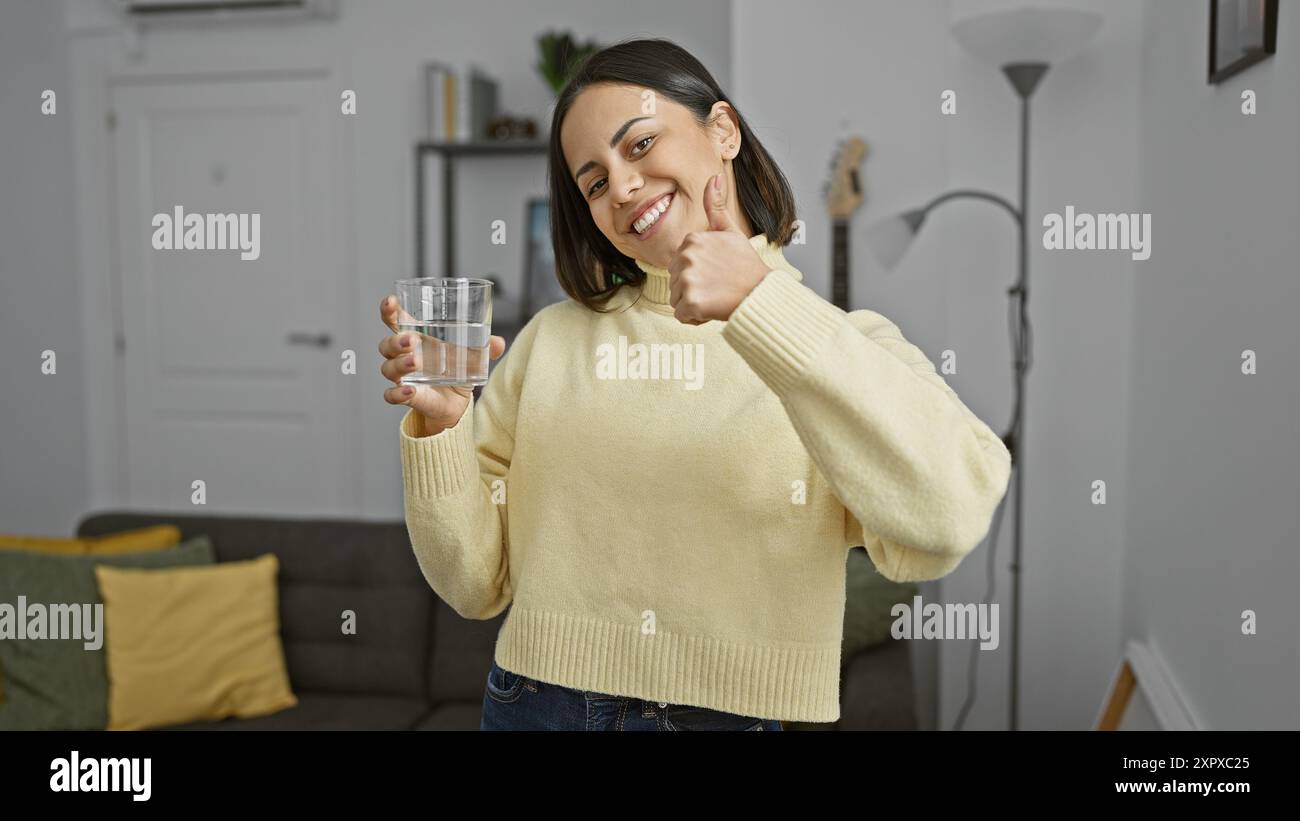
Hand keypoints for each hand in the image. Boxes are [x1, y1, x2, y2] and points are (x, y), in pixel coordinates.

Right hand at [378, 295, 505, 435]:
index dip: (389, 310)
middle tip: (411, 339)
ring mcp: (403, 376)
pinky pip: (392, 395)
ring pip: (388, 368)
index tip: (391, 302)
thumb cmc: (456, 368)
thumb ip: (485, 348)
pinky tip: (410, 391)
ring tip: (414, 363)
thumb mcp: (473, 355)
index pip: (394, 320)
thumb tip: (498, 343)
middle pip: (387, 344)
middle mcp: (404, 355)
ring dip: (399, 364)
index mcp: (416, 336)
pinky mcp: (406, 396)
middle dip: (396, 340)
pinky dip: (397, 394)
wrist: (456, 401)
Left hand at [666, 172, 772, 324]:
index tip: (717, 272)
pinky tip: (713, 308)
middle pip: (675, 281)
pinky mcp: (691, 302)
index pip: (679, 263)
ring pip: (676, 298)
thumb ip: (716, 207)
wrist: (761, 293)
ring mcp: (687, 279)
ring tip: (716, 296)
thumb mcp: (731, 232)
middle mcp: (686, 257)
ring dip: (693, 303)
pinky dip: (695, 317)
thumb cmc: (746, 266)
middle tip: (718, 286)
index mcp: (691, 240)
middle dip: (693, 287)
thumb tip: (713, 177)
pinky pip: (681, 315)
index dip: (698, 272)